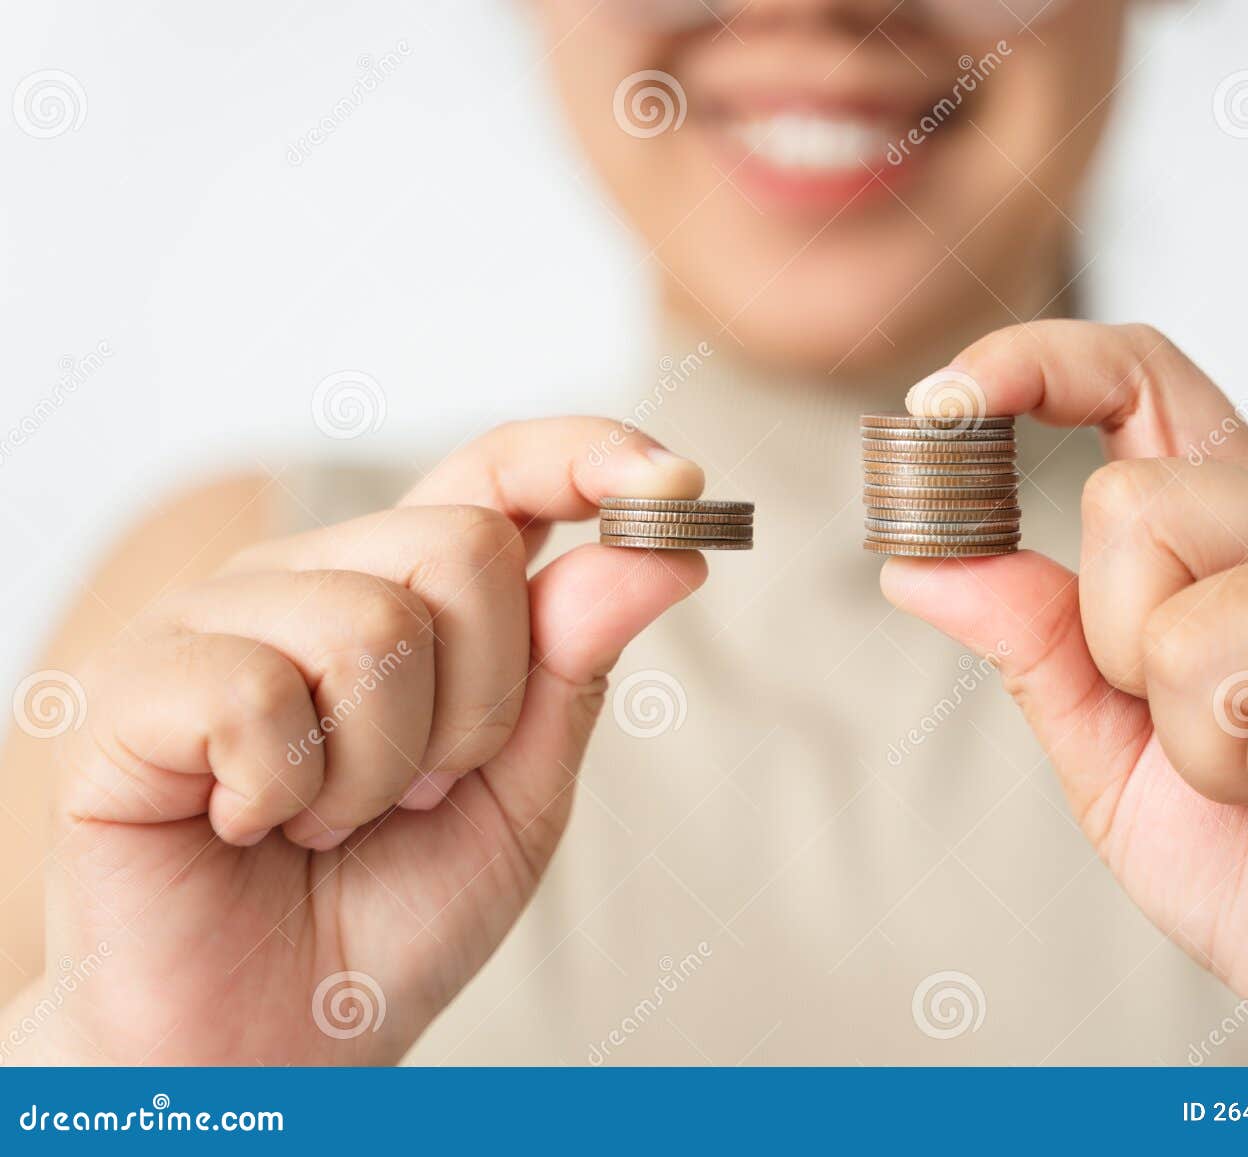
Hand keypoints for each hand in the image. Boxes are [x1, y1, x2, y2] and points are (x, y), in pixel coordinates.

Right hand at [13, 419, 705, 1063]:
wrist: (268, 1048)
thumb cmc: (389, 914)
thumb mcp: (520, 798)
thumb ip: (574, 672)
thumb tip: (658, 555)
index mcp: (405, 594)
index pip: (499, 473)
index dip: (586, 457)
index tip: (680, 482)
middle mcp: (310, 578)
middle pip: (463, 544)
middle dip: (482, 704)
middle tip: (419, 791)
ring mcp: (213, 620)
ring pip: (372, 625)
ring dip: (383, 770)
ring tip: (331, 823)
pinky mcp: (129, 686)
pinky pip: (259, 695)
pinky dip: (286, 794)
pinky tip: (248, 826)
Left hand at [882, 321, 1247, 1063]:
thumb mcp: (1112, 757)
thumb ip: (1035, 648)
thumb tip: (920, 563)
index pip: (1143, 379)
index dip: (1037, 366)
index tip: (947, 401)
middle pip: (1136, 507)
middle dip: (1126, 660)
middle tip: (1211, 739)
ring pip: (1203, 631)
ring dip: (1213, 755)